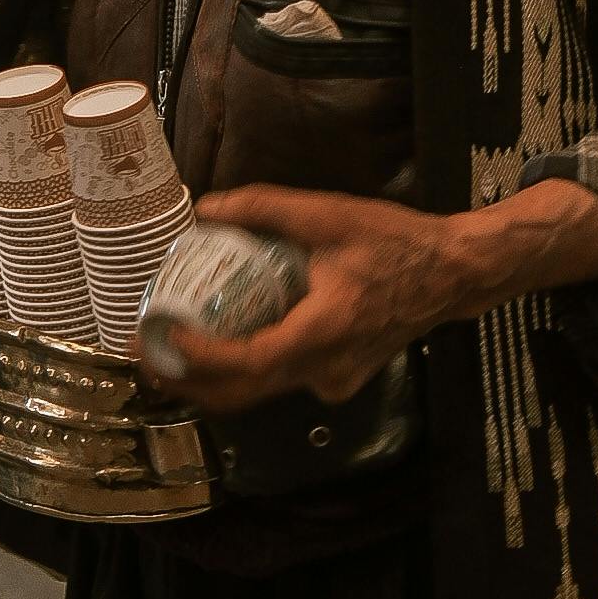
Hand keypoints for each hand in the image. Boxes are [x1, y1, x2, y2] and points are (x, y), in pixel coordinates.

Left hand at [154, 183, 472, 408]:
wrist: (453, 274)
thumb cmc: (396, 243)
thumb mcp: (330, 214)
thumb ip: (266, 208)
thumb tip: (206, 206)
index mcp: (324, 331)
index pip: (248, 362)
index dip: (199, 357)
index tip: (161, 334)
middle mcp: (324, 369)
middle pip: (242, 391)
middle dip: (187, 376)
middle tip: (144, 349)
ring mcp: (332, 382)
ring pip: (259, 391)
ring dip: (211, 374)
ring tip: (169, 343)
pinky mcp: (337, 378)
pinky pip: (280, 380)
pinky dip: (244, 366)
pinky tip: (223, 336)